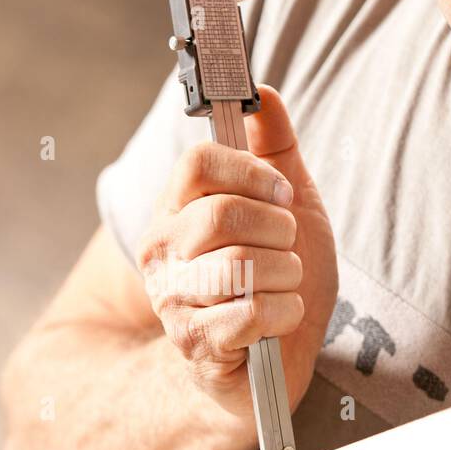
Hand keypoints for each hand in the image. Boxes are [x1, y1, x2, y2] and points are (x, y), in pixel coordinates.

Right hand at [135, 86, 337, 419]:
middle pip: (221, 214)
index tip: (284, 194)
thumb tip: (261, 90)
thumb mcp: (288, 206)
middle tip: (289, 248)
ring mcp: (172, 299)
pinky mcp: (194, 344)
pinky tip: (281, 316)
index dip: (251, 171)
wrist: (279, 358)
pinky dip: (282, 313)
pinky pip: (247, 315)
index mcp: (177, 208)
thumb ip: (273, 148)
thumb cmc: (278, 277)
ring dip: (285, 274)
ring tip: (287, 284)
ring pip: (238, 266)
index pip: (197, 162)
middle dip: (279, 230)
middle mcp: (162, 250)